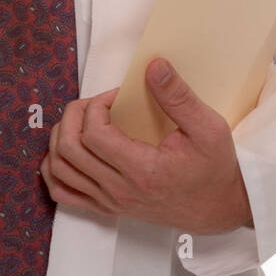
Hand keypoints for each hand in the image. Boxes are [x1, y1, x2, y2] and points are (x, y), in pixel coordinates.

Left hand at [40, 57, 253, 234]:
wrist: (220, 208)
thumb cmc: (216, 168)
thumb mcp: (208, 127)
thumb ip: (178, 96)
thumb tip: (154, 66)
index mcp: (142, 170)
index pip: (93, 134)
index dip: (96, 106)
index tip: (116, 97)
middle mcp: (119, 190)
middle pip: (69, 149)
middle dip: (74, 115)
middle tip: (95, 104)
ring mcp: (110, 202)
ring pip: (60, 170)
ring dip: (60, 138)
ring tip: (82, 121)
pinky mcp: (107, 208)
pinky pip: (63, 194)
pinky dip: (55, 170)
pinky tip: (67, 151)